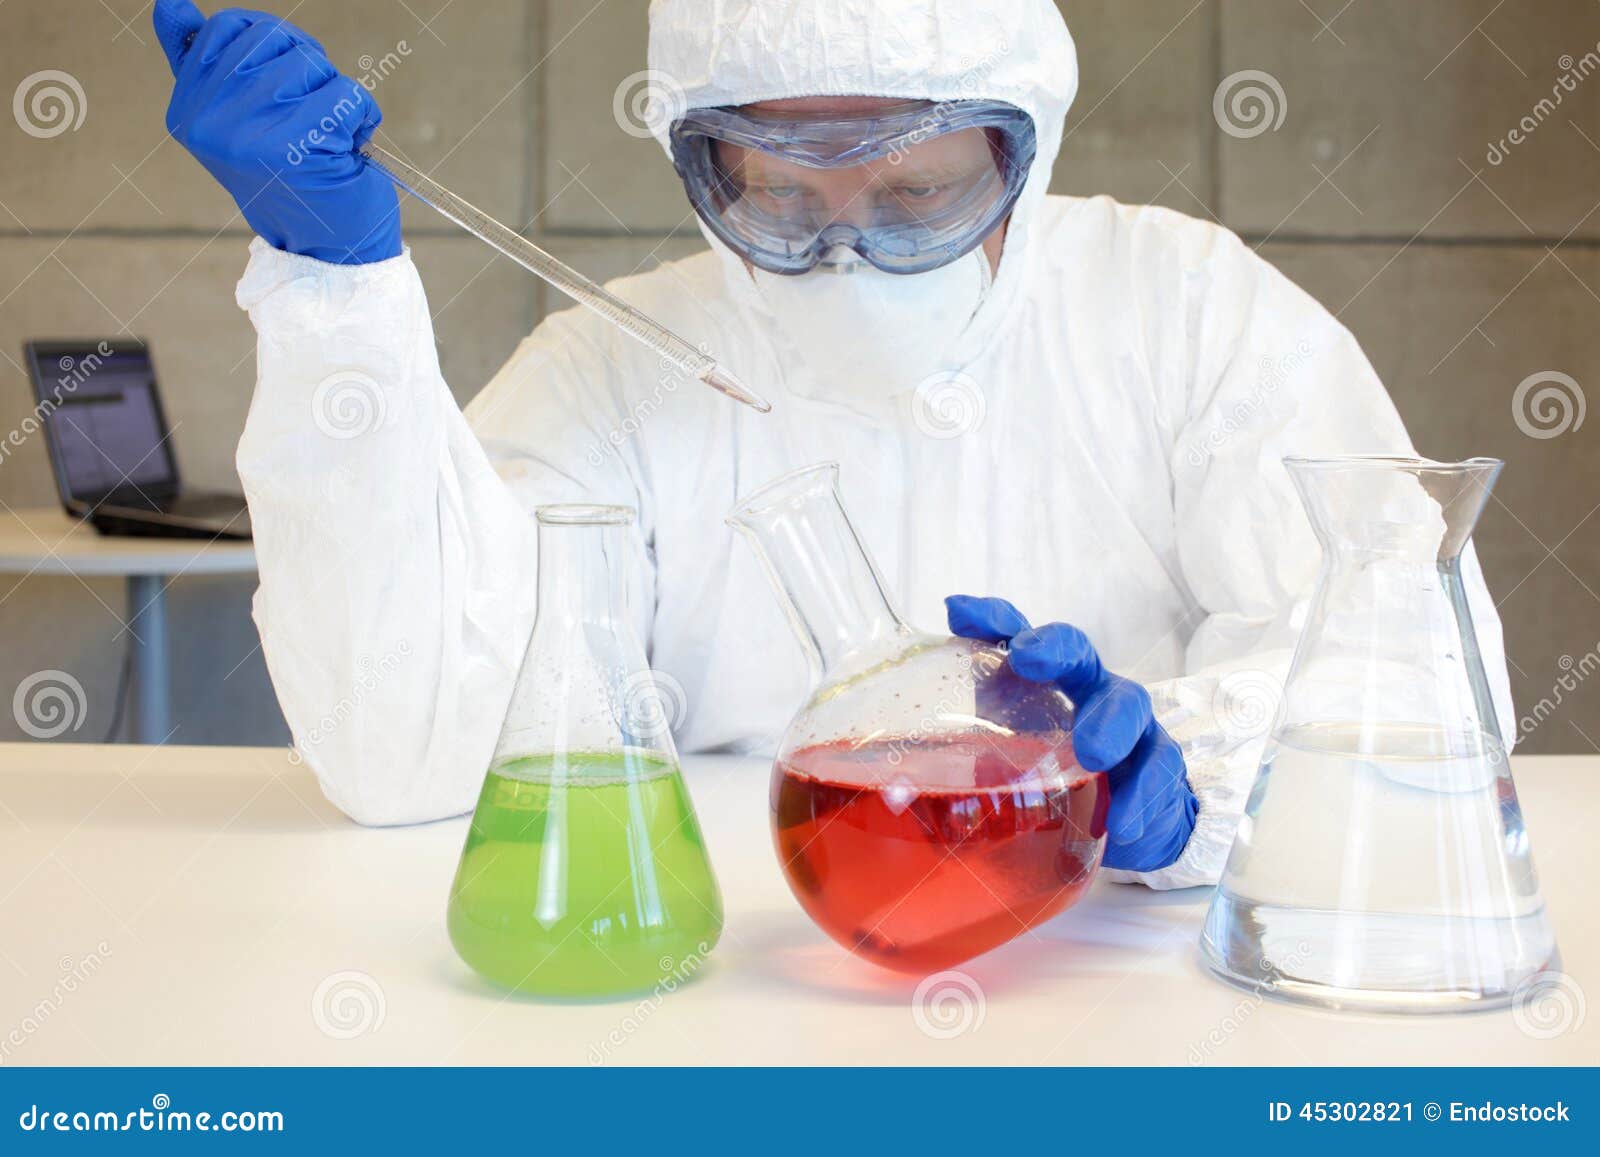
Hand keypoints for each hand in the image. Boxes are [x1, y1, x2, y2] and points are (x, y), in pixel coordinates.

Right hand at [153, 0, 400, 263]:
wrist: (326, 248)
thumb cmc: (293, 176)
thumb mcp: (241, 119)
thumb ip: (205, 64)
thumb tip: (171, 4)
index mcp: (187, 110)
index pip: (228, 27)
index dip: (275, 44)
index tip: (287, 88)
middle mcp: (207, 121)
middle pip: (271, 37)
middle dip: (308, 66)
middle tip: (313, 115)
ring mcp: (246, 135)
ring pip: (310, 62)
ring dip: (334, 93)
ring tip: (327, 136)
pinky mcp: (295, 148)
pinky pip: (345, 93)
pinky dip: (361, 116)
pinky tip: (348, 149)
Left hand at [947, 595, 1197, 871]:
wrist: (1127, 821)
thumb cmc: (1052, 783)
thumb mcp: (1003, 771)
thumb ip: (961, 773)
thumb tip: (890, 801)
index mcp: (1039, 684)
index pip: (1013, 634)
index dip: (988, 617)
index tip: (955, 611)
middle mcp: (1083, 689)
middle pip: (1073, 650)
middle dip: (1051, 647)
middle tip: (1029, 659)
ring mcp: (1126, 722)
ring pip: (1126, 703)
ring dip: (1107, 725)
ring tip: (1094, 755)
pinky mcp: (1157, 761)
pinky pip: (1156, 768)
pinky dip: (1140, 795)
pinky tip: (1124, 823)